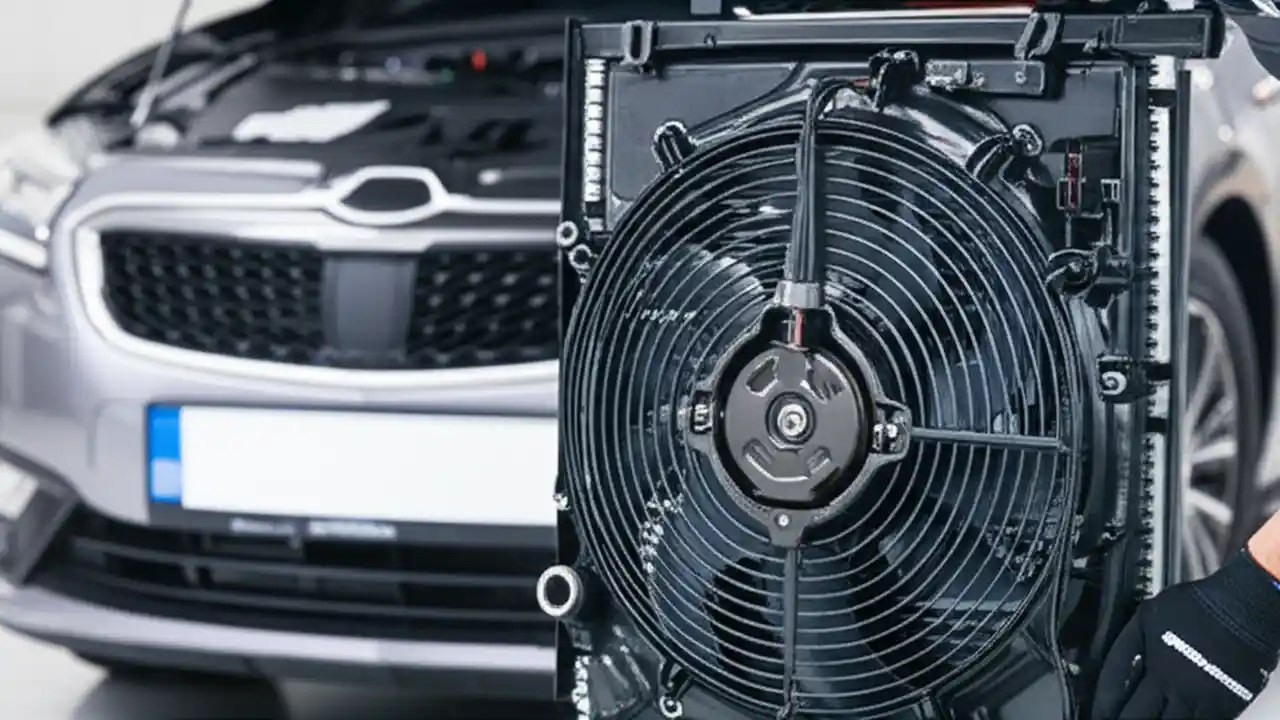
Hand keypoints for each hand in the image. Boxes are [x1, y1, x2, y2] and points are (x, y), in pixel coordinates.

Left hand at [1091, 550, 1279, 719]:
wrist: (1241, 611)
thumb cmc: (1192, 609)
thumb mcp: (1145, 617)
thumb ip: (1125, 644)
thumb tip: (1101, 660)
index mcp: (1153, 667)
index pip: (1117, 695)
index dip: (1103, 707)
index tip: (1098, 714)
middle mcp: (1174, 689)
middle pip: (1140, 717)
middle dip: (1126, 719)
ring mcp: (1201, 700)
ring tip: (1148, 716)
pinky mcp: (1225, 706)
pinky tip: (1177, 716)